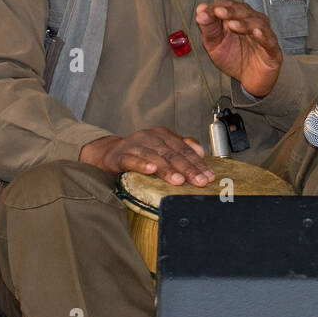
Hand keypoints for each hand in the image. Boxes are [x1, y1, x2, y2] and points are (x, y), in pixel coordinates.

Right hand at [79, 127, 214, 185]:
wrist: (108, 152)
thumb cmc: (139, 152)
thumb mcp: (162, 147)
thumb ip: (181, 147)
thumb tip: (201, 152)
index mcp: (163, 134)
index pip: (185, 149)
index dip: (198, 162)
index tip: (209, 175)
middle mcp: (150, 137)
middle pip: (173, 153)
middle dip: (189, 169)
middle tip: (200, 181)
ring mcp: (135, 145)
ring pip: (155, 157)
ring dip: (168, 169)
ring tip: (179, 180)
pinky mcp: (120, 156)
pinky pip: (132, 160)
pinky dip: (142, 165)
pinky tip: (151, 170)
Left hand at [195, 0, 282, 97]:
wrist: (250, 81)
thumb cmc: (235, 59)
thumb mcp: (215, 45)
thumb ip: (208, 29)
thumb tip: (201, 11)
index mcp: (238, 18)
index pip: (229, 5)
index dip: (217, 7)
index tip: (204, 11)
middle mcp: (252, 22)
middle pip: (244, 10)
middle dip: (230, 11)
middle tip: (218, 12)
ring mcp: (264, 35)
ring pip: (257, 23)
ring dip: (244, 23)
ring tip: (232, 25)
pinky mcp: (273, 50)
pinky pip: (270, 40)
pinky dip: (263, 36)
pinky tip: (256, 33)